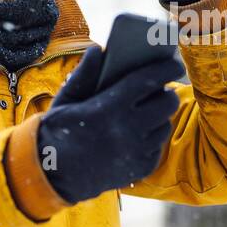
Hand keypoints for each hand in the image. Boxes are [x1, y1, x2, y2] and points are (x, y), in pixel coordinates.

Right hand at [37, 44, 184, 203]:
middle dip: (167, 93)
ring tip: (148, 111)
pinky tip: (139, 134)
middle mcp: (127, 130)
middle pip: (166, 103)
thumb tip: (98, 49)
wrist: (52, 176)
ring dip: (160, 117)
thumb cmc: (58, 132)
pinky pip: (157, 147)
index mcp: (108, 108)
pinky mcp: (140, 169)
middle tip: (161, 89)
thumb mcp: (66, 100)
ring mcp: (136, 152)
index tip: (174, 64)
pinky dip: (152, 138)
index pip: (148, 80)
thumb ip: (84, 74)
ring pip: (165, 125)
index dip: (165, 69)